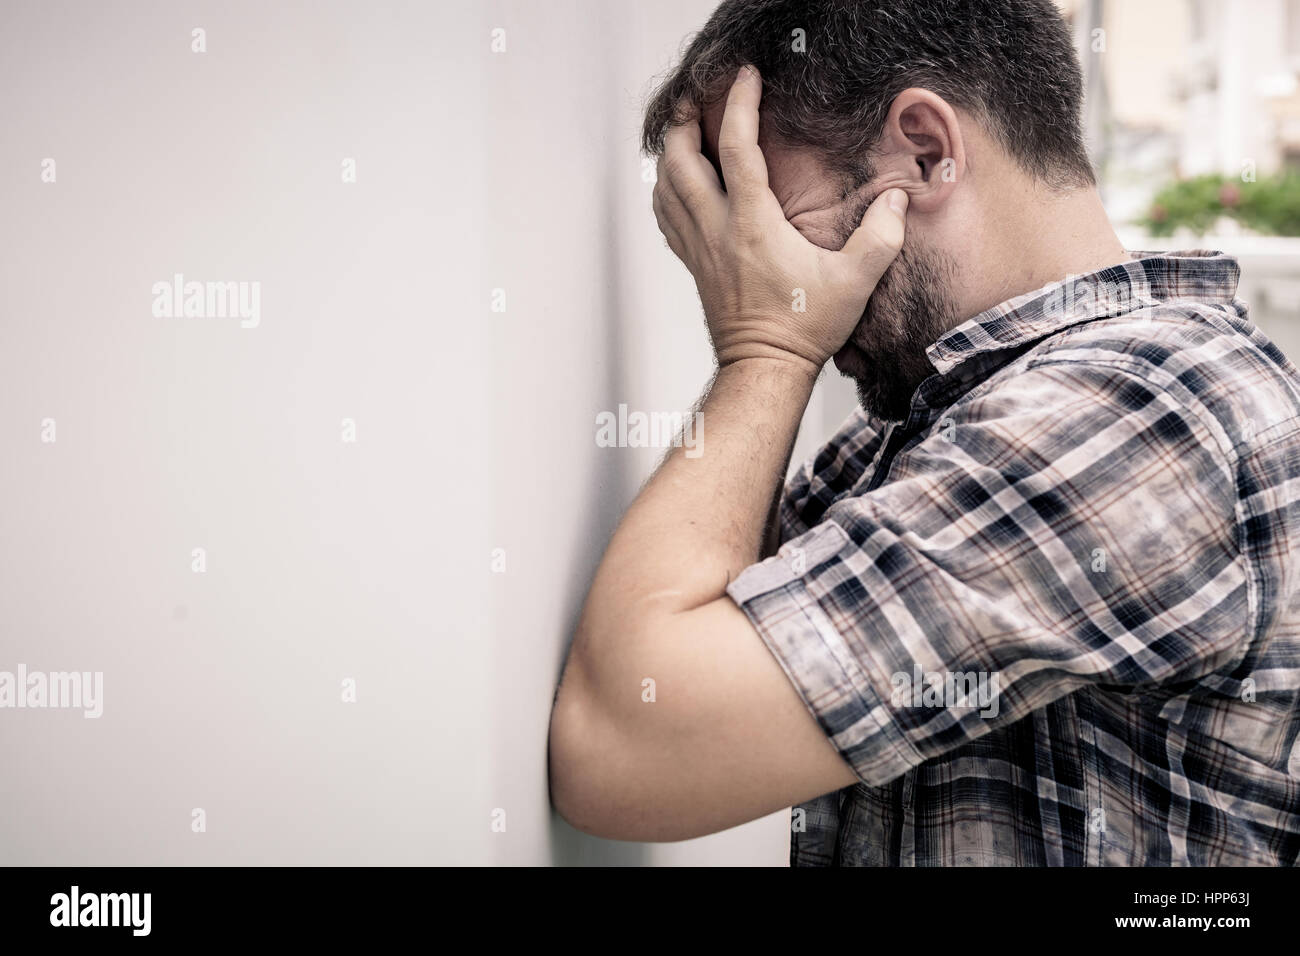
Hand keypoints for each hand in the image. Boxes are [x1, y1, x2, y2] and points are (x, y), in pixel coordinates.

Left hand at [652, 65, 906, 375]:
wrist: (764, 368)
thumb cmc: (804, 328)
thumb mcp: (855, 282)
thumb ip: (880, 237)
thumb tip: (897, 201)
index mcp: (753, 225)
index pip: (737, 149)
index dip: (738, 105)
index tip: (746, 78)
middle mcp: (717, 231)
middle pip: (680, 160)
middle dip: (685, 121)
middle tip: (699, 96)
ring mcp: (699, 248)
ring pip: (665, 186)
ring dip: (670, 152)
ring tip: (684, 129)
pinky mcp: (694, 264)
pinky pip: (666, 216)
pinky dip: (665, 189)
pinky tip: (676, 181)